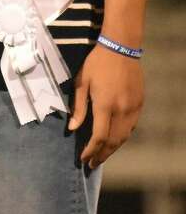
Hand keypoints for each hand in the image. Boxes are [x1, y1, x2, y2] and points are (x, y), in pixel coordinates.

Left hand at [69, 44, 143, 166]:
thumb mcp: (81, 82)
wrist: (121, 49)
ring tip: (101, 156)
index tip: (83, 158)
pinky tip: (113, 140)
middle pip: (113, 141)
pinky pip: (130, 127)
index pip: (99, 136)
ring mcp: (133, 108)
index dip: (91, 150)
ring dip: (113, 149)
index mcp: (105, 105)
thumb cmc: (96, 64)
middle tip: (92, 164)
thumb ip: (78, 107)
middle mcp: (121, 110)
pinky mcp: (139, 105)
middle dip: (102, 155)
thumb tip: (73, 128)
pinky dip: (121, 137)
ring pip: (124, 136)